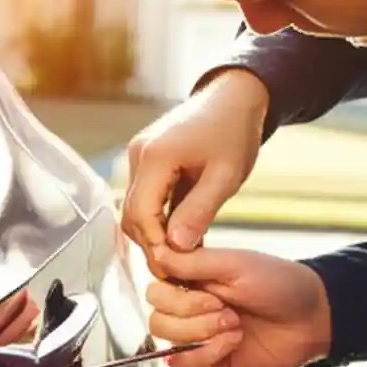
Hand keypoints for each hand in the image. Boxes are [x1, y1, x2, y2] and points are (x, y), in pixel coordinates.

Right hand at [123, 70, 267, 265]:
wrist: (233, 98)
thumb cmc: (234, 132)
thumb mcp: (225, 176)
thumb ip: (199, 211)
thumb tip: (176, 247)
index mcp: (154, 156)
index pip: (141, 213)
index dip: (155, 244)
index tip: (176, 266)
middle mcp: (138, 155)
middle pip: (132, 214)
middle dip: (152, 243)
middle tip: (179, 269)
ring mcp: (138, 156)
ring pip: (135, 208)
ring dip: (155, 232)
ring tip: (183, 253)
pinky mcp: (145, 159)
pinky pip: (144, 196)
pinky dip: (158, 217)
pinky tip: (180, 232)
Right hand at [148, 246, 331, 366]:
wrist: (312, 319)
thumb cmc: (279, 284)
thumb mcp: (234, 264)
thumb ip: (192, 262)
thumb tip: (156, 253)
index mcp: (191, 281)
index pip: (155, 290)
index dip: (177, 295)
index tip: (212, 291)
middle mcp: (189, 309)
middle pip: (157, 319)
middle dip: (192, 316)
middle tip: (228, 311)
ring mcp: (196, 338)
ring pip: (166, 342)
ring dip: (201, 334)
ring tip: (234, 326)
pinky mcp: (208, 364)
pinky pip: (185, 365)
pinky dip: (207, 354)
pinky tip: (234, 342)